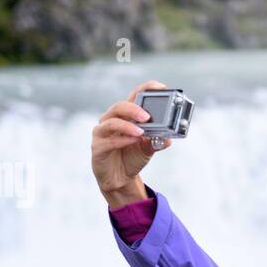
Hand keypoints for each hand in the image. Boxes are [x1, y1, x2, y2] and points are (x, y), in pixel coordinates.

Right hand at [91, 80, 171, 208]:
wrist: (120, 179)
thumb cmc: (132, 158)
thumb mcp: (148, 148)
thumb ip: (157, 141)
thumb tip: (169, 138)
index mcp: (126, 116)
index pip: (134, 96)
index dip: (146, 88)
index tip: (161, 87)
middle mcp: (111, 120)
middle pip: (120, 106)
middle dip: (134, 109)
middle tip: (147, 116)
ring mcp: (102, 132)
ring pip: (111, 121)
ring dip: (127, 125)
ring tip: (141, 131)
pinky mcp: (98, 147)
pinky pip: (109, 140)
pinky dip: (122, 140)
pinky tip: (133, 141)